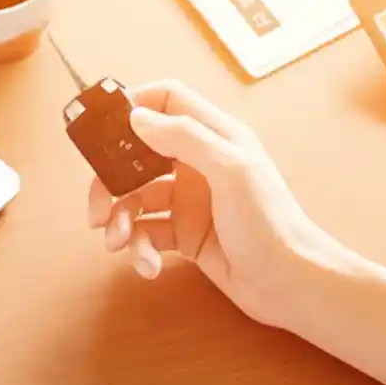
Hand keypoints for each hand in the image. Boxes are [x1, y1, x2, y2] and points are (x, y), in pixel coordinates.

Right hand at [87, 80, 356, 328]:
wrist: (290, 285)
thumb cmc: (269, 223)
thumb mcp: (230, 171)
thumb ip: (184, 138)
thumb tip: (136, 116)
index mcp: (214, 136)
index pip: (168, 100)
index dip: (135, 104)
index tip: (103, 128)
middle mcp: (198, 163)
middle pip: (137, 155)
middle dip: (110, 181)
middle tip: (95, 208)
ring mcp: (190, 201)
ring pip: (136, 199)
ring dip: (120, 221)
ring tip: (117, 244)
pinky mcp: (185, 235)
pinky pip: (147, 233)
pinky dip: (139, 248)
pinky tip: (148, 267)